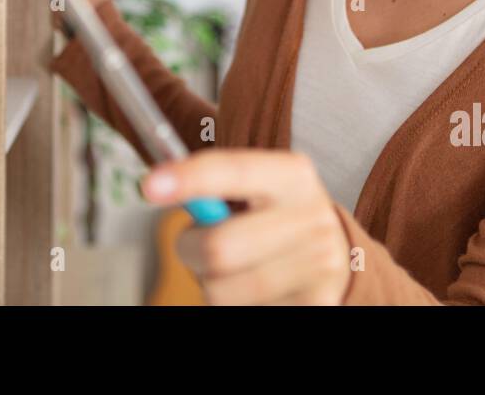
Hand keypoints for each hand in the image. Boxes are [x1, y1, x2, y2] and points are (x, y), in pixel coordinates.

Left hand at [140, 149, 352, 304]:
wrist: (335, 255)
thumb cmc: (272, 215)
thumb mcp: (255, 186)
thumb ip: (213, 185)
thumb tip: (158, 186)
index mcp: (294, 175)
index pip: (234, 170)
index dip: (190, 178)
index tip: (150, 185)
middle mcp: (313, 218)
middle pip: (219, 247)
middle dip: (191, 249)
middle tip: (198, 243)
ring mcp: (319, 267)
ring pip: (222, 291)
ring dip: (210, 283)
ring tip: (232, 267)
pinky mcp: (315, 307)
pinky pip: (239, 313)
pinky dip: (232, 303)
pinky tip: (253, 288)